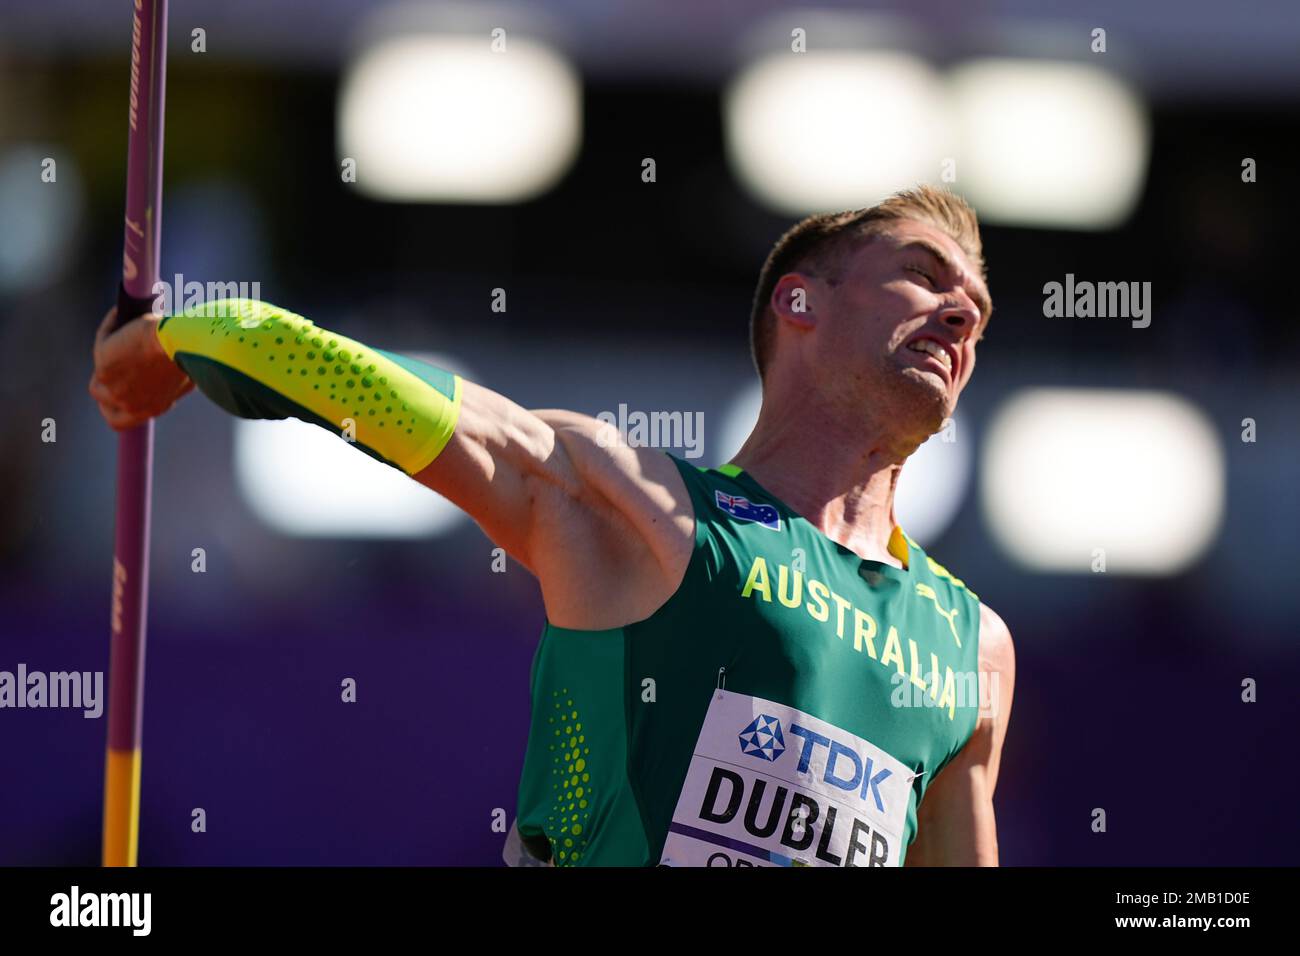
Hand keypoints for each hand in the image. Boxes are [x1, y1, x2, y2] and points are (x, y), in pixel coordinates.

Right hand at [88, 306, 194, 430]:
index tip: (118, 394)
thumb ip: (171, 387)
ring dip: (104, 358)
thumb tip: (169, 381)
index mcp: (149, 409)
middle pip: (102, 398)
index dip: (115, 406)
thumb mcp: (183, 381)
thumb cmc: (192, 358)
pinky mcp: (103, 362)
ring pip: (97, 373)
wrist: (183, 343)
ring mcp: (113, 385)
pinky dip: (111, 326)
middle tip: (115, 362)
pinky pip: (103, 339)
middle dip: (106, 382)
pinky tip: (120, 313)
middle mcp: (128, 403)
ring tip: (120, 337)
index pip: (120, 421)